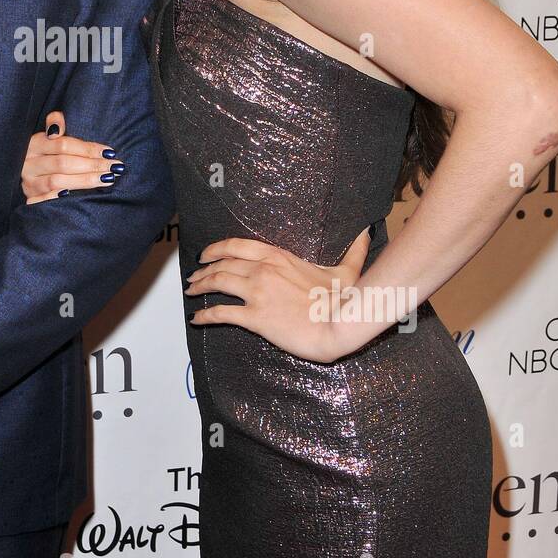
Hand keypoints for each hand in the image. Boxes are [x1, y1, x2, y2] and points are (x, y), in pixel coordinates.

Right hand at [20, 111, 124, 202]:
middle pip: (63, 164)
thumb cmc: (46, 152)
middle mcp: (28, 164)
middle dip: (92, 165)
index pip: (63, 145)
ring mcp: (29, 183)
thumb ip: (54, 122)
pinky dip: (61, 198)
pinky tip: (79, 196)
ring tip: (107, 179)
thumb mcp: (47, 134)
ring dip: (85, 181)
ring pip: (58, 182)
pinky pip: (45, 201)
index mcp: (33, 144)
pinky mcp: (30, 199)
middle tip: (113, 167)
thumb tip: (57, 128)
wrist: (24, 173)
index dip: (88, 148)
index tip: (109, 152)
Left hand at [183, 229, 371, 363]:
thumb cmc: (342, 299)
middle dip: (203, 269)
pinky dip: (205, 315)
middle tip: (193, 276)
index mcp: (278, 256)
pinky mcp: (254, 317)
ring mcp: (257, 292)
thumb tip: (366, 232)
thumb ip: (353, 250)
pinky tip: (196, 318)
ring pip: (217, 283)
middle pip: (222, 264)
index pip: (237, 245)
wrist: (338, 324)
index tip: (206, 254)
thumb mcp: (347, 270)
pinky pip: (221, 313)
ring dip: (200, 286)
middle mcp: (262, 270)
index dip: (216, 248)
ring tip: (190, 291)